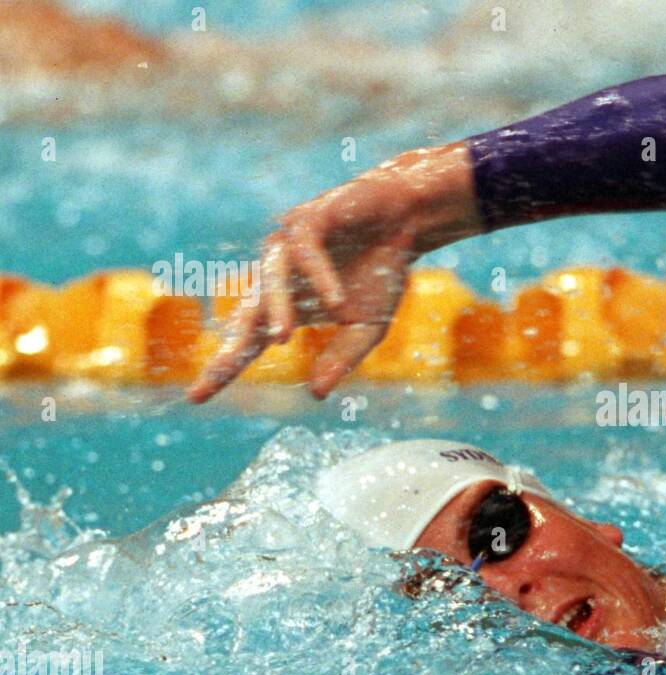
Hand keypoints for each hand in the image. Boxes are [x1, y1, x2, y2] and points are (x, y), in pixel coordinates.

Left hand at [187, 143, 479, 401]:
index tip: (195, 398)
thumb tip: (316, 394)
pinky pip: (306, 252)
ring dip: (276, 309)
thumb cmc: (380, 272)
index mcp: (286, 305)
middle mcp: (277, 277)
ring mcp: (287, 246)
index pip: (249, 341)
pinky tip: (338, 303)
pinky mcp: (307, 220)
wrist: (404, 220)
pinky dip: (320, 278)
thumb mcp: (365, 327)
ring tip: (282, 338)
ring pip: (272, 280)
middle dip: (231, 345)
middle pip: (247, 315)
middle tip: (217, 373)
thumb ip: (341, 358)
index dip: (224, 368)